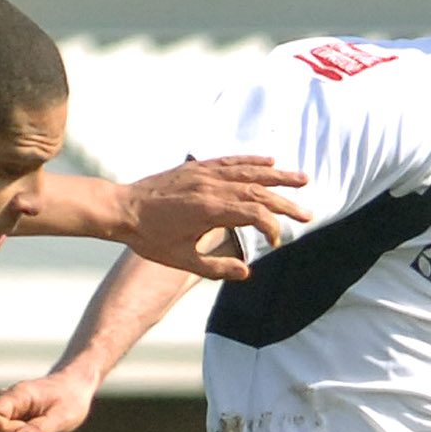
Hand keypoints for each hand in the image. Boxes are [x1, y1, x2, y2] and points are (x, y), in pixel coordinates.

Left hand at [119, 157, 309, 280]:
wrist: (121, 209)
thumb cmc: (149, 239)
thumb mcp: (182, 261)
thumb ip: (216, 268)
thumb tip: (247, 271)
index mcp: (209, 210)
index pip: (254, 215)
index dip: (271, 228)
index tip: (275, 243)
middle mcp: (211, 187)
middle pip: (259, 191)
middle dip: (287, 203)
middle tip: (309, 213)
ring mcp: (204, 173)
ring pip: (250, 171)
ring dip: (279, 175)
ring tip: (303, 179)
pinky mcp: (197, 167)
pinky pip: (231, 160)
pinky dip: (252, 160)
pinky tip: (270, 160)